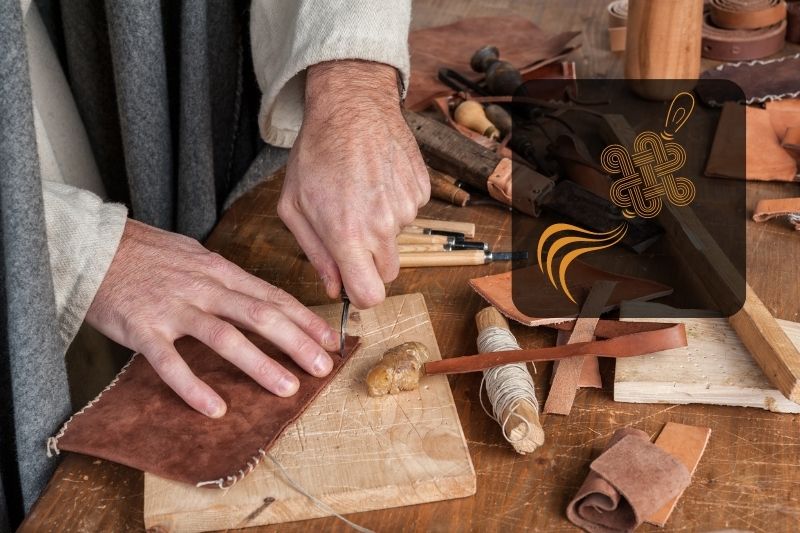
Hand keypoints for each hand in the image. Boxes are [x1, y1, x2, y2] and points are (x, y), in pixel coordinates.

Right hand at [85, 219, 339, 417]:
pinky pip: (171, 362)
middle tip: (323, 367)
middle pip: (260, 314)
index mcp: (220, 271)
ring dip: (260, 364)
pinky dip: (193, 387)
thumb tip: (261, 298)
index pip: (272, 295)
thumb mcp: (196, 256)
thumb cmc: (147, 254)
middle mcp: (204, 287)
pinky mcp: (143, 329)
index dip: (305, 319)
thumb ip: (227, 279)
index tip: (331, 339)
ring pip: (225, 337)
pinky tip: (215, 409)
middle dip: (297, 342)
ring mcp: (174, 308)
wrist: (92, 246)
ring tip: (286, 388)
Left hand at [278, 60, 429, 308]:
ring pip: (398, 240)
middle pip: (388, 273)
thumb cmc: (316, 153)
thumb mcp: (295, 205)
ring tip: (361, 192)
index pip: (370, 295)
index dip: (360, 294)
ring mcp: (407, 208)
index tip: (353, 282)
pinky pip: (410, 212)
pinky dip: (395, 203)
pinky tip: (377, 179)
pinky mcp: (422, 190)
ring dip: (382, 227)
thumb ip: (314, 252)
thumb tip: (334, 286)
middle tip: (351, 231)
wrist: (352, 106)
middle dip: (370, 262)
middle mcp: (383, 226)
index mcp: (348, 235)